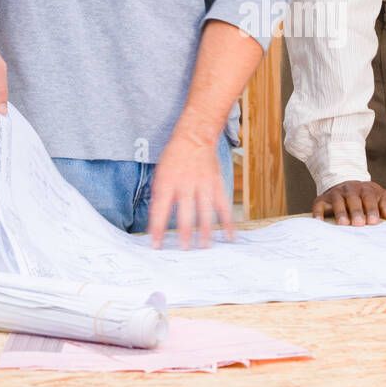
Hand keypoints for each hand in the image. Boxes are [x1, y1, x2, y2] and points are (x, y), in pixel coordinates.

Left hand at [148, 128, 233, 249]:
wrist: (194, 137)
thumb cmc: (173, 158)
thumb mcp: (160, 174)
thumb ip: (159, 196)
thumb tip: (156, 220)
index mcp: (167, 183)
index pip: (160, 210)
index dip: (158, 228)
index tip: (156, 245)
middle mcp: (186, 184)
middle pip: (185, 213)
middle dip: (184, 233)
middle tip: (183, 249)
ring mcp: (203, 184)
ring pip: (205, 211)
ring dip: (205, 231)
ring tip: (203, 246)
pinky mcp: (216, 184)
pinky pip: (223, 205)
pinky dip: (227, 221)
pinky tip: (229, 235)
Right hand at [312, 180, 385, 225]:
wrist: (347, 187)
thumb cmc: (367, 197)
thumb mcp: (381, 197)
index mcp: (365, 188)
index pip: (369, 197)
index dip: (371, 209)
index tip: (373, 221)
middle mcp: (349, 189)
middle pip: (353, 199)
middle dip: (356, 211)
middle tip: (359, 224)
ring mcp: (335, 193)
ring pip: (337, 201)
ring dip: (340, 212)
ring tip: (344, 224)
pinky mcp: (322, 199)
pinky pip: (319, 205)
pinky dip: (318, 213)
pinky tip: (319, 221)